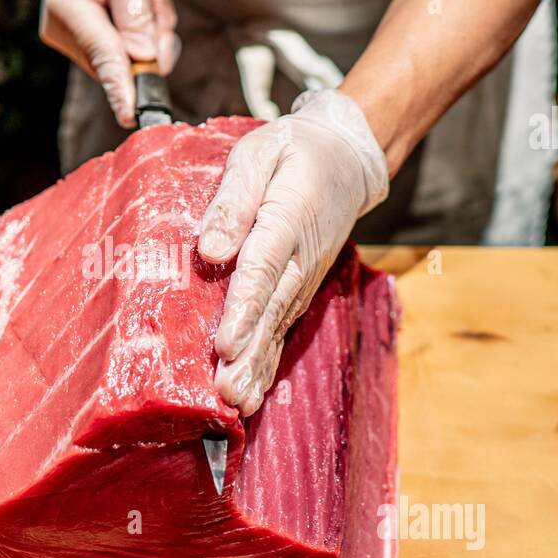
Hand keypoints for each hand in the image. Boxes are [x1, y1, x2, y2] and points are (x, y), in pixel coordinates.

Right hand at [20, 0, 176, 127]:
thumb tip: (146, 58)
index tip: (132, 115)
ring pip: (130, 60)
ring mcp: (74, 47)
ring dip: (149, 31)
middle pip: (124, 61)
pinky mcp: (88, 52)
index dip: (121, 87)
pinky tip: (135, 6)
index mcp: (68, 8)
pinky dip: (142, 35)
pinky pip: (128, 57)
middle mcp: (65, 35)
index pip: (103, 55)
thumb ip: (136, 11)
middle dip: (152, 36)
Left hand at [197, 89, 388, 415]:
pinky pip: (281, 329)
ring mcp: (301, 280)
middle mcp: (297, 259)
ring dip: (257, 369)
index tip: (226, 345)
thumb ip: (233, 200)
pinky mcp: (298, 290)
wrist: (345, 159)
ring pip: (277, 328)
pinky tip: (251, 394)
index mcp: (285, 220)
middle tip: (226, 393)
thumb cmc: (291, 153)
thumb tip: (211, 250)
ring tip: (236, 405)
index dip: (244, 311)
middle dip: (248, 355)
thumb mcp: (257, 155)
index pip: (262, 270)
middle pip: (270, 311)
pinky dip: (267, 364)